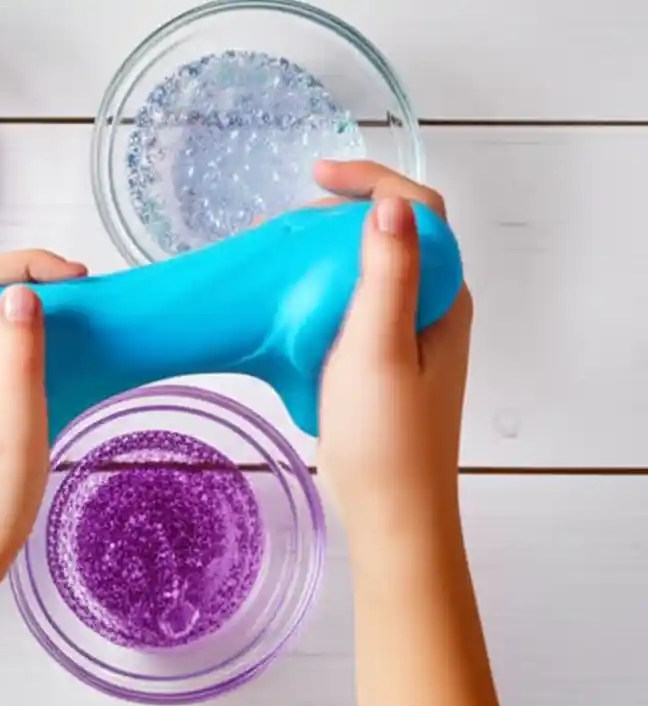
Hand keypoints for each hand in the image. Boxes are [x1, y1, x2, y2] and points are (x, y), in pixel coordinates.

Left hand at [0, 250, 87, 610]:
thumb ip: (17, 360)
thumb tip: (21, 292)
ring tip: (88, 334)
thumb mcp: (10, 435)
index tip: (81, 286)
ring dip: (38, 318)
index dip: (27, 265)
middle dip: (36, 283)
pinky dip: (34, 350)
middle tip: (91, 307)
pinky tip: (67, 373)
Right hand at [314, 160, 472, 536]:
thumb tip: (391, 204)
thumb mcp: (379, 350)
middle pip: (393, 233)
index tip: (315, 177)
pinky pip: (348, 305)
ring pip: (366, 270)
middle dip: (340, 212)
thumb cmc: (387, 438)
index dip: (372, 180)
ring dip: (323, 252)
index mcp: (443, 299)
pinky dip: (315, 291)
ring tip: (275, 255)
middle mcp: (430, 309)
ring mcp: (403, 337)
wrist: (390, 515)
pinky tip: (281, 306)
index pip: (420, 211)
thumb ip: (387, 277)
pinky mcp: (376, 362)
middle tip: (285, 221)